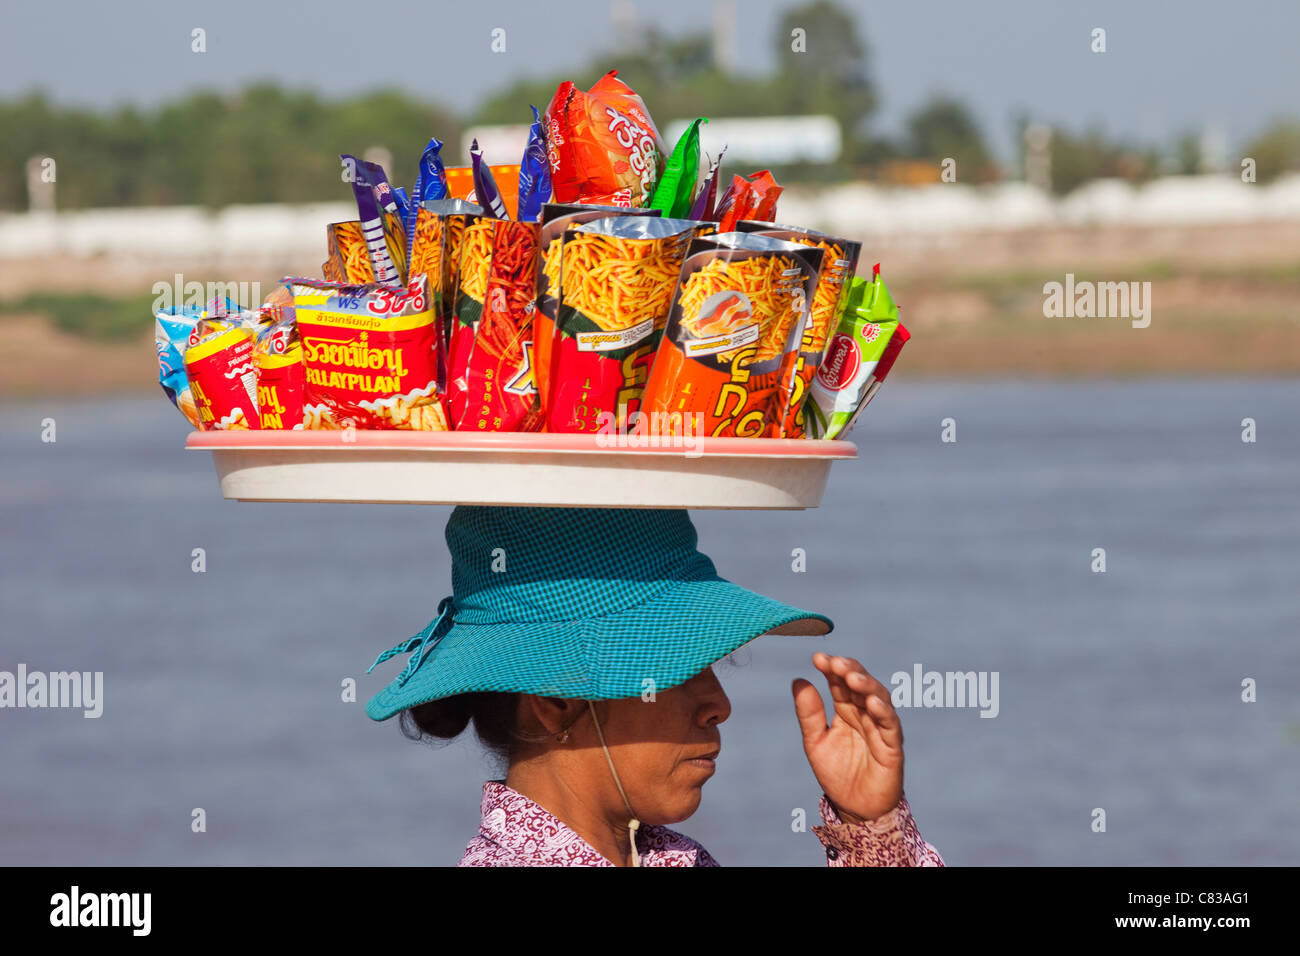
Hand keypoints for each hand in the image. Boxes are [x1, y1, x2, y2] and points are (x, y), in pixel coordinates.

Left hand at [791, 652, 903, 823]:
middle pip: (861, 685)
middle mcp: (865, 714)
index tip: (818, 658)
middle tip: (836, 663)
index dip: (832, 669)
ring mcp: (880, 728)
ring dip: (867, 686)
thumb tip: (798, 680)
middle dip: (850, 671)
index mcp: (846, 710)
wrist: (855, 809)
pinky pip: (890, 725)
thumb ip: (809, 714)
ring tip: (852, 677)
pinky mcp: (892, 746)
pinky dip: (883, 712)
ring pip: (879, 699)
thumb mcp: (815, 742)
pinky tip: (873, 703)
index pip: (840, 683)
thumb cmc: (837, 773)